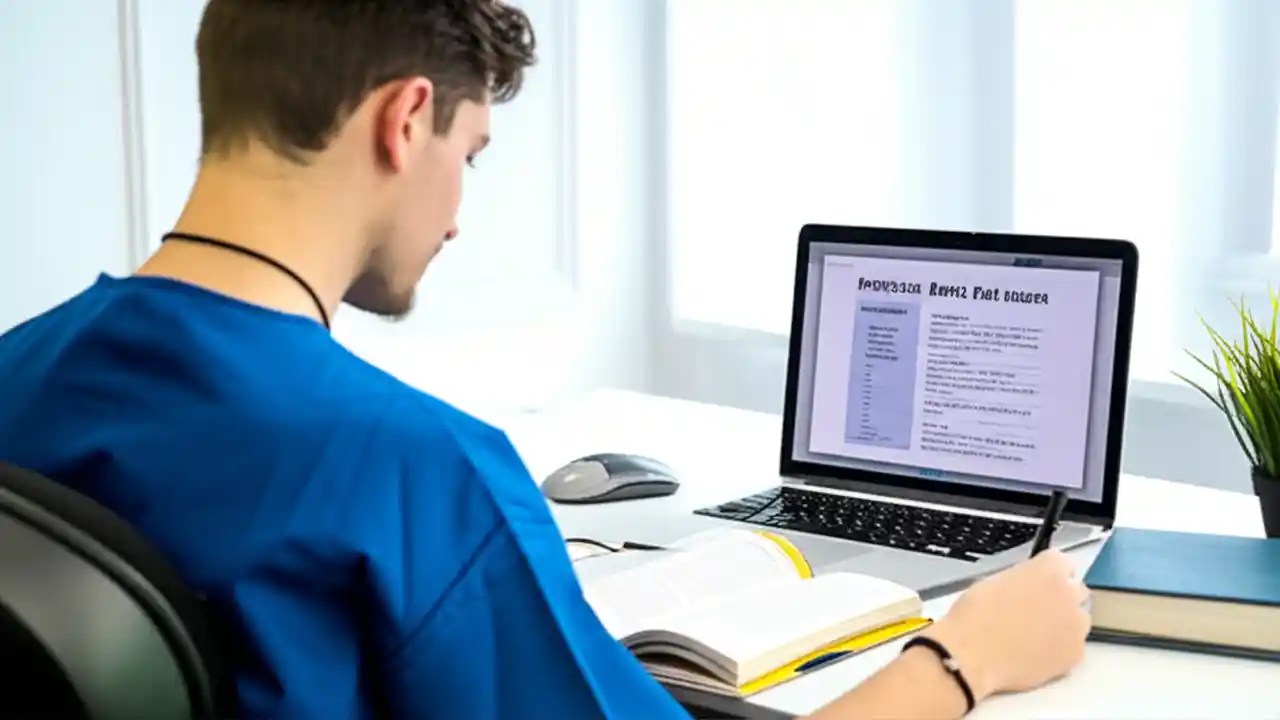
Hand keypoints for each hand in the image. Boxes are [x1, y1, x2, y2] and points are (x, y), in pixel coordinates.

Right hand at [921, 549, 1089, 700]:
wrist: (973, 654)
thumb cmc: (974, 617)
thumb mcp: (994, 580)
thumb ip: (1022, 579)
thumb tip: (1027, 586)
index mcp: (1049, 568)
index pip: (1063, 561)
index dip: (1048, 573)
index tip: (1041, 581)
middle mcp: (1069, 593)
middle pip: (1076, 589)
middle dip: (1060, 597)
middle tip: (1034, 610)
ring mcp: (1076, 624)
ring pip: (1078, 619)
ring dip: (1063, 623)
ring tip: (1032, 635)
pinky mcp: (1075, 653)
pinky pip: (1073, 647)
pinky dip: (1059, 650)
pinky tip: (1035, 652)